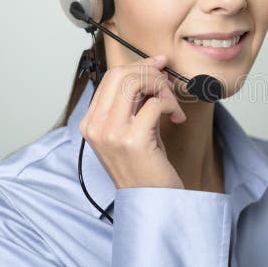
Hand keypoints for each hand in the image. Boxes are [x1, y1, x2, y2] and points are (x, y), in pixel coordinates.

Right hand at [78, 55, 186, 189]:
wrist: (152, 201)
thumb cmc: (146, 167)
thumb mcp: (132, 129)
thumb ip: (133, 102)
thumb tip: (150, 68)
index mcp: (91, 123)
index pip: (111, 77)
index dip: (138, 66)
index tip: (158, 65)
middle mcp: (96, 126)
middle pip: (121, 75)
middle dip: (150, 73)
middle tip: (167, 85)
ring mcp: (111, 133)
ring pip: (135, 83)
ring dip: (160, 87)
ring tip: (171, 104)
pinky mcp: (133, 140)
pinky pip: (155, 103)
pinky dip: (171, 104)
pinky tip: (176, 117)